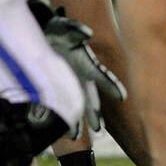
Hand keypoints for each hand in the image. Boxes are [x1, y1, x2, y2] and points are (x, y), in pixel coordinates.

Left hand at [45, 14, 126, 133]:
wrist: (44, 33)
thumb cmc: (59, 29)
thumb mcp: (65, 27)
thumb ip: (75, 30)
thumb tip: (85, 32)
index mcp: (87, 64)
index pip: (103, 76)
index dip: (112, 85)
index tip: (121, 97)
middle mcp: (80, 78)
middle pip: (90, 99)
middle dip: (93, 114)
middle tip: (98, 130)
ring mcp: (68, 84)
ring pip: (75, 107)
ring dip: (75, 121)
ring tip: (73, 137)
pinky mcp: (55, 86)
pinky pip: (57, 104)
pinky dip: (55, 115)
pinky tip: (52, 128)